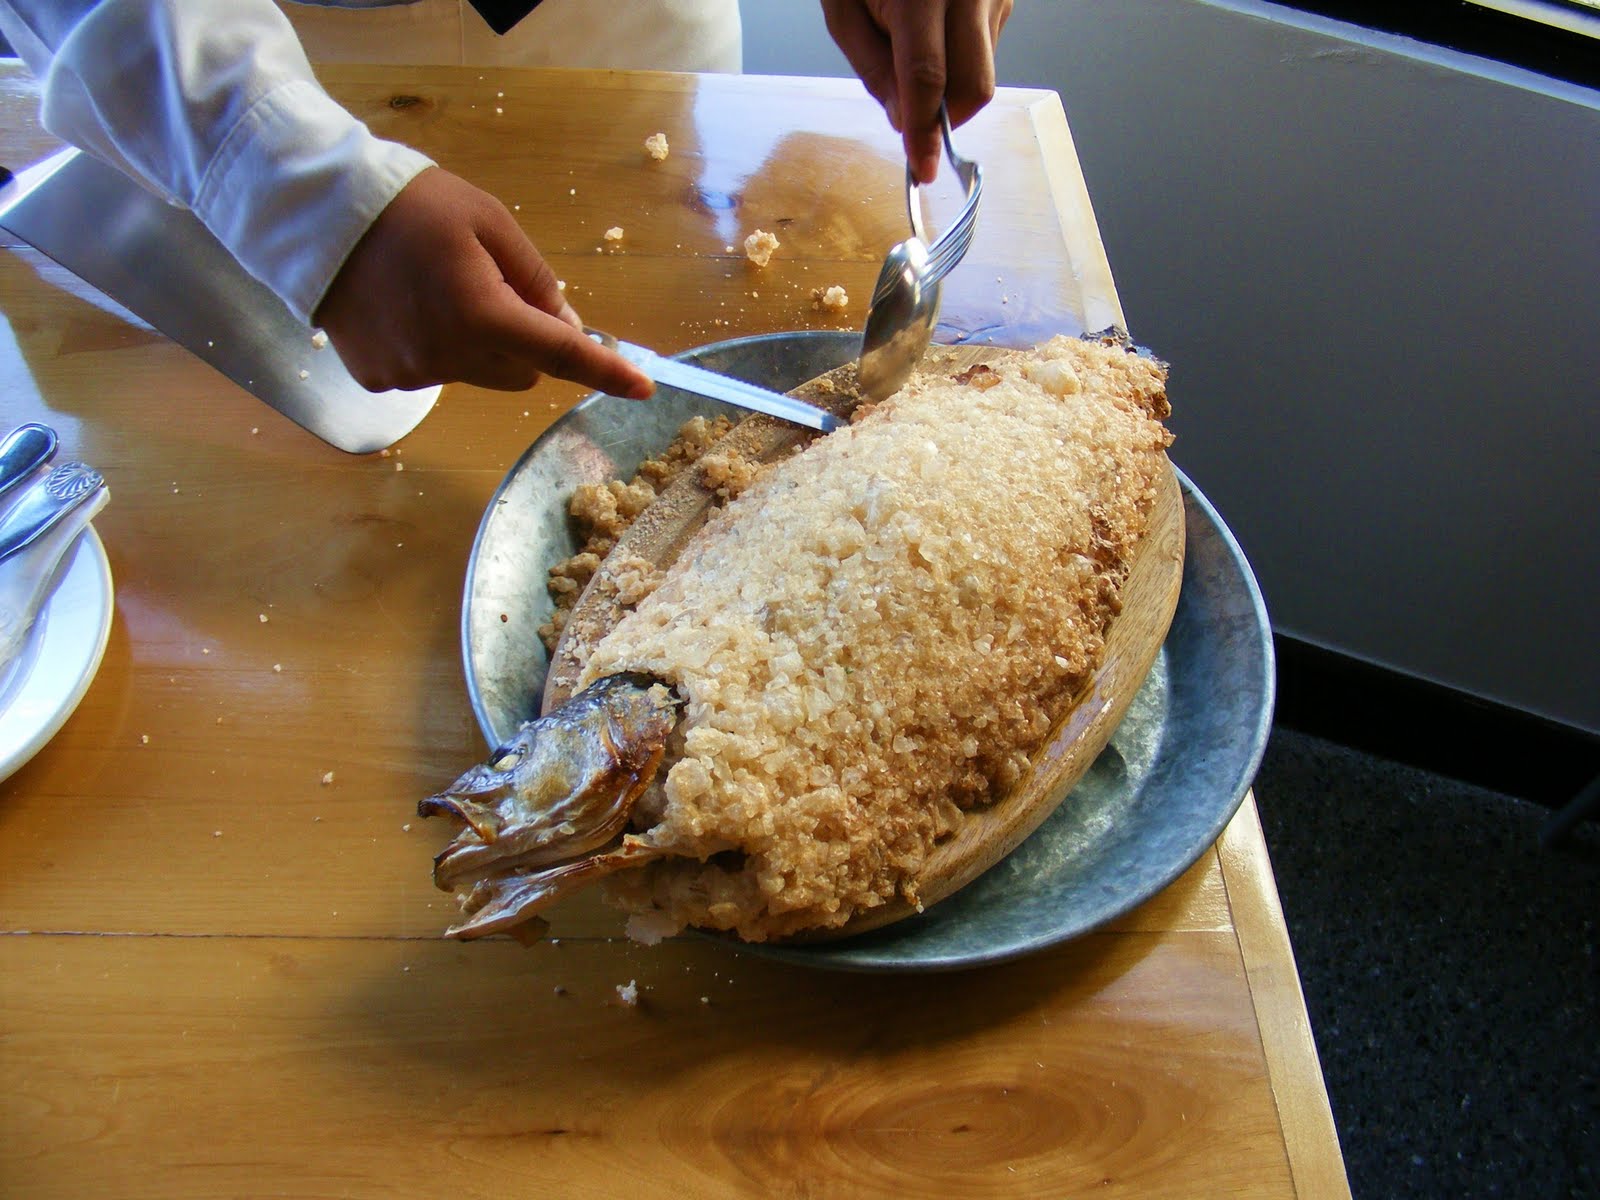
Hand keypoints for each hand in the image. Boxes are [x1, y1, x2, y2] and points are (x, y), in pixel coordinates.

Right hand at [313, 167, 652, 397]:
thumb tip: (563, 323)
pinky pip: (433, 371)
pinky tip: (403, 307)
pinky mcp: (380, 379)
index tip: (643, 387)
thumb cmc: (411, 205)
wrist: (315, 213)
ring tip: (436, 289)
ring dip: (478, 344)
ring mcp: (412, 373)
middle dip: (525, 341)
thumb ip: (534, 276)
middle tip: (493, 287)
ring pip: (478, 373)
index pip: (561, 353)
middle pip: (522, 372)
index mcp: (482, 314)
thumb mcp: (489, 221)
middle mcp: (450, 355)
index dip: (606, 372)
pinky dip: (433, 346)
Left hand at [821, 0, 1011, 182]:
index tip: (923, 168)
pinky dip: (959, 60)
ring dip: (950, 85)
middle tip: (917, 121)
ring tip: (916, 46)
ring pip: (983, 73)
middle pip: (974, 85)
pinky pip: (987, 51)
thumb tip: (903, 121)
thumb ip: (873, 68)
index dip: (924, 131)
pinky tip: (936, 32)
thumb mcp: (845, 9)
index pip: (927, 78)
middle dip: (946, 118)